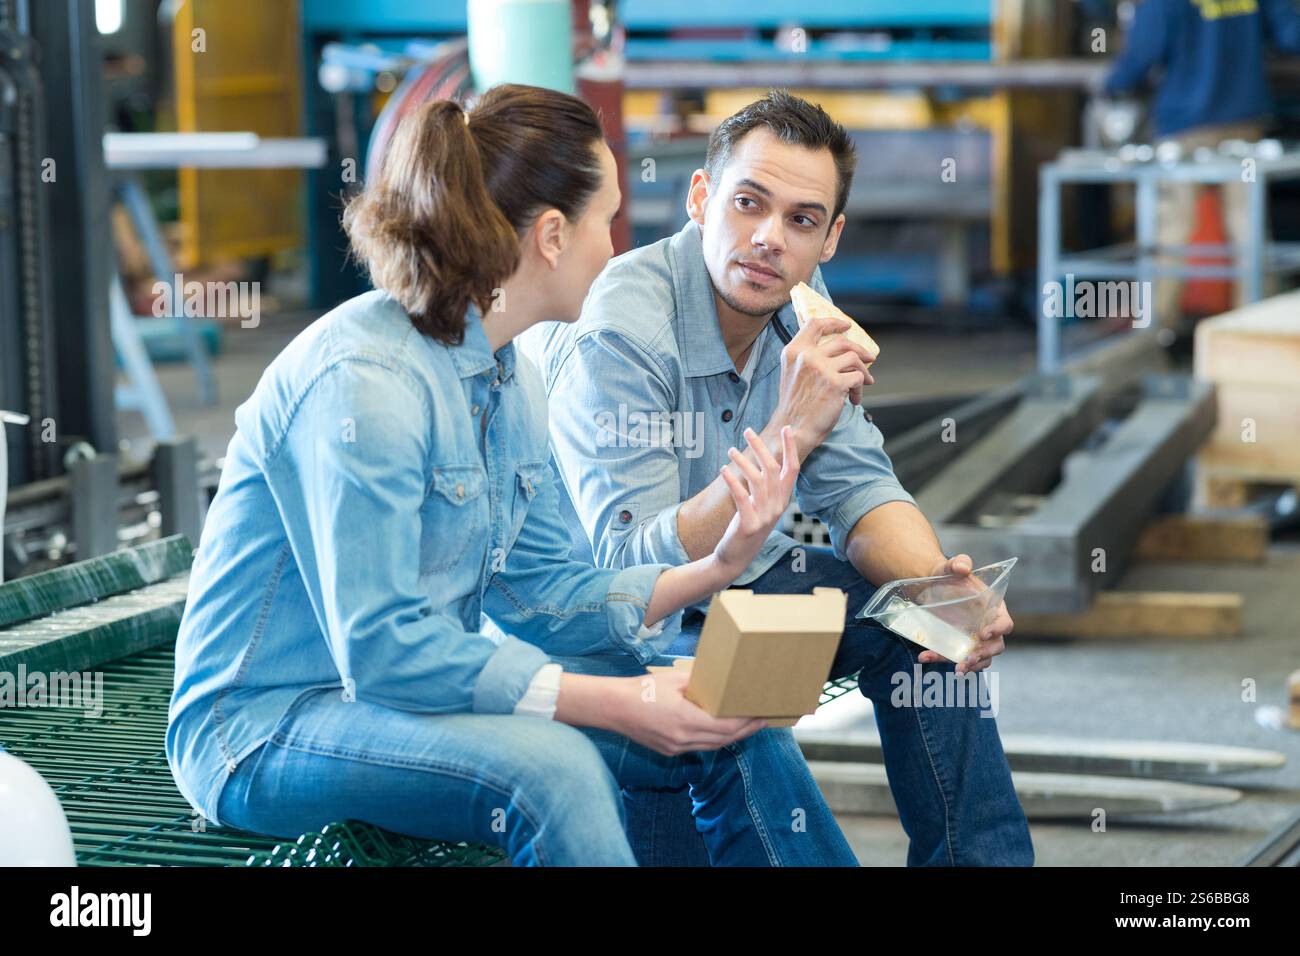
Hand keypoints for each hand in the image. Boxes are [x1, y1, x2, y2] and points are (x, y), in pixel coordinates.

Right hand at [612, 669, 766, 755]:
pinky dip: (715, 740)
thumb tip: (722, 681)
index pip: (727, 726)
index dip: (747, 722)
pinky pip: (699, 747)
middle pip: (724, 740)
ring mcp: (676, 748)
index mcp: (685, 720)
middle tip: (763, 720)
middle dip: (746, 730)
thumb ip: (701, 683)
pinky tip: (722, 730)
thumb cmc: (643, 689)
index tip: (761, 713)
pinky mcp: (669, 750)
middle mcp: (683, 739)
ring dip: (732, 737)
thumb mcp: (675, 679)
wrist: (613, 707)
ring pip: (713, 746)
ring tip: (748, 726)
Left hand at [713, 426, 798, 578]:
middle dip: (761, 446)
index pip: (792, 469)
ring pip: (758, 480)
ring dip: (743, 461)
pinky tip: (723, 470)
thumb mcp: (760, 505)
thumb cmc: (747, 526)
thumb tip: (762, 458)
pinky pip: (742, 497)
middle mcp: (777, 507)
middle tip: (748, 431)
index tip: (788, 429)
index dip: (790, 448)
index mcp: (782, 500)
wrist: (736, 558)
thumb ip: (765, 486)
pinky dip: (733, 481)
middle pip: (773, 469)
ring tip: (730, 450)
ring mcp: (765, 516)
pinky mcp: (749, 525)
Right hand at [771, 315, 875, 459]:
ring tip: (862, 384)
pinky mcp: (836, 383)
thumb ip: (808, 357)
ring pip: (854, 359)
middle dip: (860, 350)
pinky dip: (859, 389)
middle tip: (869, 359)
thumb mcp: (793, 373)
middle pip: (842, 342)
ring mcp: (822, 369)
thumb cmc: (795, 405)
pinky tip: (854, 399)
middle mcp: (806, 356)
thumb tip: (838, 351)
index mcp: (793, 351)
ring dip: (862, 372)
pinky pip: (857, 378)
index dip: (833, 322)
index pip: (815, 324)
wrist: (793, 428)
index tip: (846, 326)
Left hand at [915, 553, 1012, 674]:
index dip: (998, 630)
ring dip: (968, 666)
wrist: (930, 586)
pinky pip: (956, 657)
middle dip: (982, 656)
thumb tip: (963, 566)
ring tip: (954, 669)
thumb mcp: (951, 567)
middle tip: (966, 661)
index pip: (1005, 623)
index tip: (982, 634)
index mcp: (994, 608)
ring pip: (979, 659)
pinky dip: (942, 659)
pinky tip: (924, 656)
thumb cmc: (948, 575)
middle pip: (995, 647)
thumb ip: (959, 563)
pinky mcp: (959, 646)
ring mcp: (974, 639)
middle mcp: (988, 627)